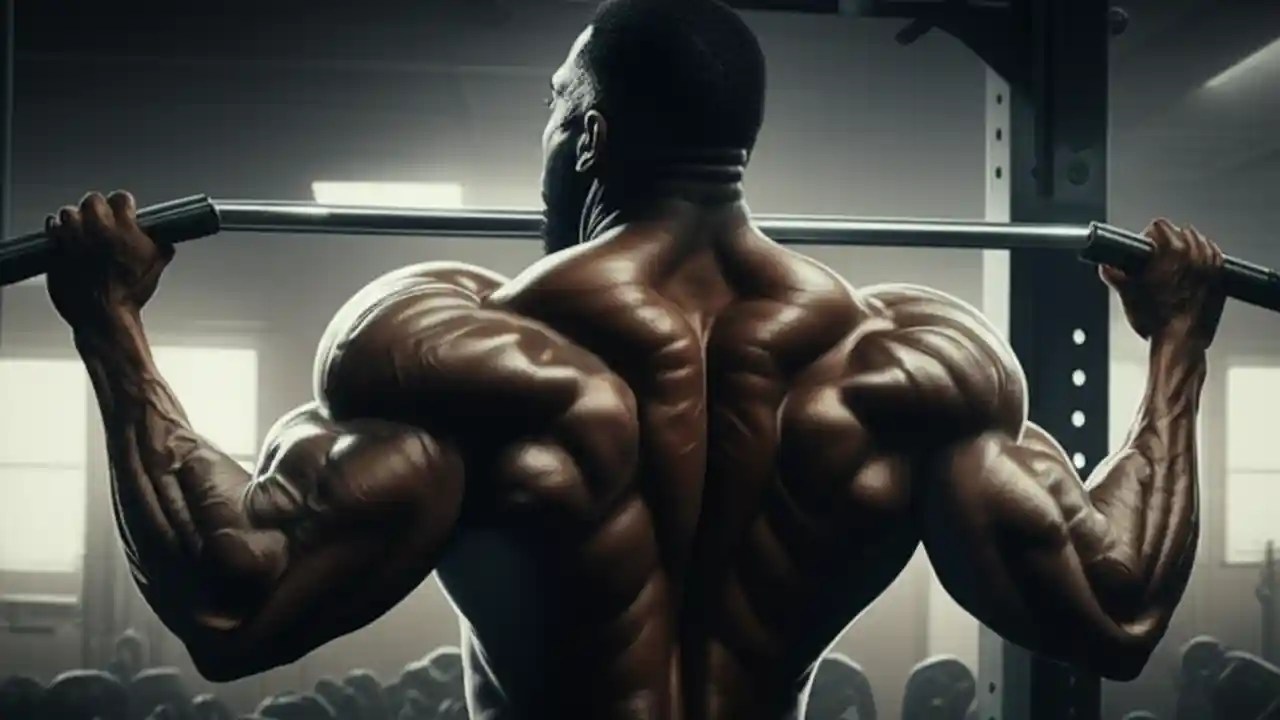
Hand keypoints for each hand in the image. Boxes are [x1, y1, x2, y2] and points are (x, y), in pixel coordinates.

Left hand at [45, 191, 173, 328]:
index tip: (125, 212)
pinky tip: (67, 238)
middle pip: (92, 200)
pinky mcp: (54, 248)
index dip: (124, 205)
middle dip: (98, 208)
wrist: (103, 316)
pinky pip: (51, 227)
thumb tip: (166, 240)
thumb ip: (162, 247)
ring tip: (83, 231)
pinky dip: (58, 230)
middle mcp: (95, 228)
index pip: (121, 198)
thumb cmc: (130, 294)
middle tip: (103, 221)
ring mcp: (72, 237)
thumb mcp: (155, 268)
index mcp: (123, 228)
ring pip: (69, 212)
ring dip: (76, 219)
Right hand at [1100, 219, 1225, 348]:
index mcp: (1170, 252)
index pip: (1159, 226)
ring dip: (1187, 247)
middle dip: (1168, 241)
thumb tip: (1106, 266)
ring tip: (1176, 263)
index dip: (1148, 236)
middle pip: (1180, 231)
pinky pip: (1214, 254)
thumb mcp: (1129, 296)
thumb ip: (1116, 276)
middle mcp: (1193, 253)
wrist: (1182, 341)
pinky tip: (1194, 267)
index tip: (1145, 249)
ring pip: (1198, 240)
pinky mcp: (1221, 275)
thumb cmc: (1157, 321)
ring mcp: (1209, 263)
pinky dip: (1204, 256)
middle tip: (1158, 259)